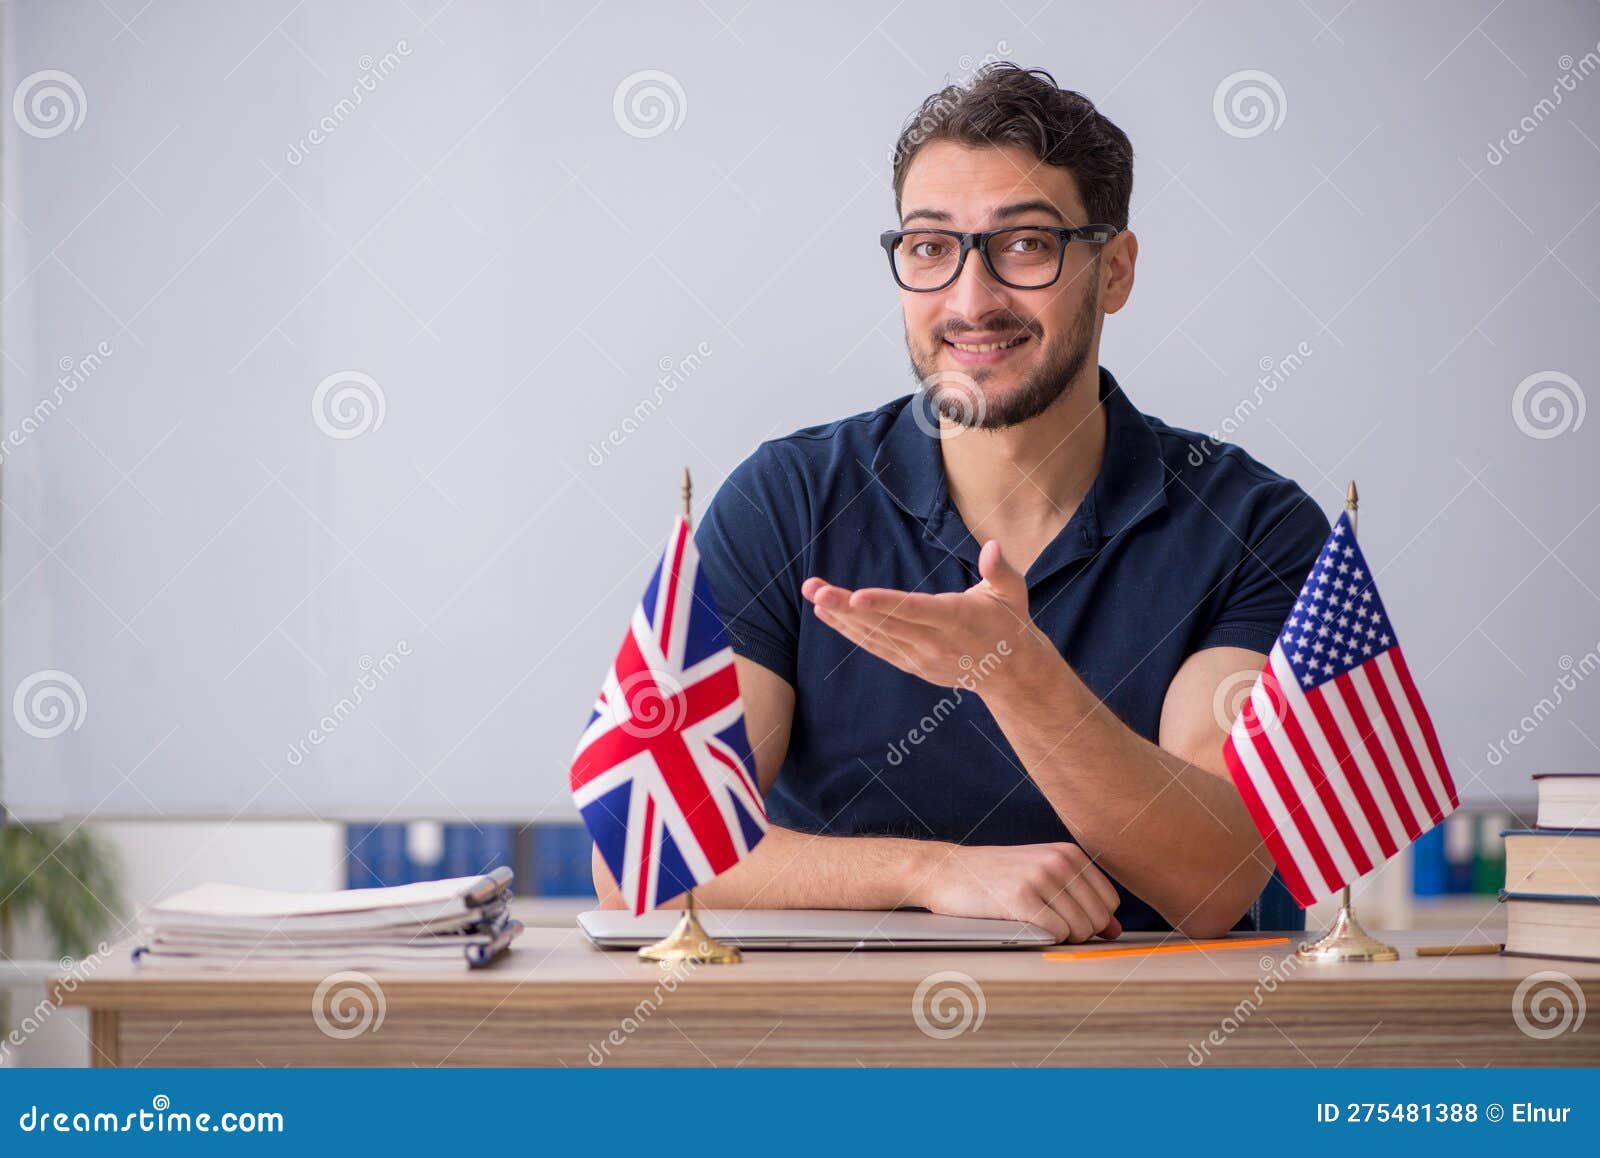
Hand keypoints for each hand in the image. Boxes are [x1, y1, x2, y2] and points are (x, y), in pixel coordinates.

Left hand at [802, 539, 1046, 690]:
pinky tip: (827, 615)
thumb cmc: (1008, 622)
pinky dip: (850, 631)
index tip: (856, 596)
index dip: (884, 604)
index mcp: (957, 618)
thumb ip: (1000, 570)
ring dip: (840, 616)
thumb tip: (993, 546)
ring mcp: (920, 657)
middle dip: (846, 606)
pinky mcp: (911, 664)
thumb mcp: (1012, 593)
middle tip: (814, 588)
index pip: (915, 610)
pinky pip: (875, 646)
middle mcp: (934, 641)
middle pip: (884, 623)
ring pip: (874, 636)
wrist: (1010, 673)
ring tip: (813, 596)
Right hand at [911, 841, 1122, 943]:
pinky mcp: (1020, 899)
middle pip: (1098, 919)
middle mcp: (1058, 861)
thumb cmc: (995, 877)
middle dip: (1079, 932)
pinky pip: (1057, 933)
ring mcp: (1040, 878)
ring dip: (1061, 938)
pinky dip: (1046, 939)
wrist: (946, 871)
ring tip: (1034, 924)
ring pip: (1080, 929)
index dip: (1092, 920)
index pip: (1110, 902)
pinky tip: (1025, 927)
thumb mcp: (1041, 875)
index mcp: (1068, 853)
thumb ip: (1081, 898)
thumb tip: (1115, 930)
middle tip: (1047, 926)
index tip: (1066, 919)